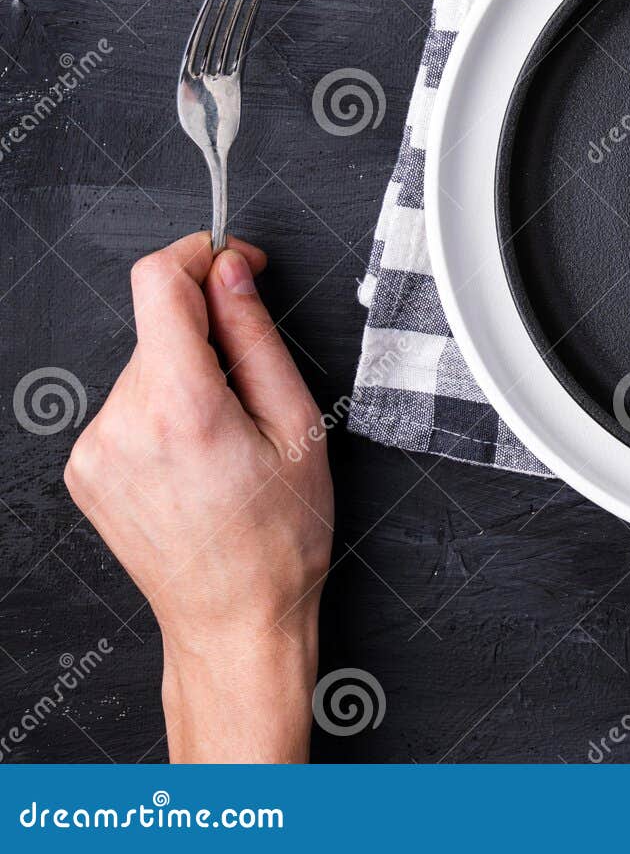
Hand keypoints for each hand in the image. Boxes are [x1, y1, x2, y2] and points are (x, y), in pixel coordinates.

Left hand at [65, 233, 332, 762]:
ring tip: (228, 440)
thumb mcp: (298, 427)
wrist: (234, 620)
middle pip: (158, 328)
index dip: (200, 256)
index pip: (159, 282)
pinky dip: (164, 411)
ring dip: (186, 377)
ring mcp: (94, 449)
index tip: (233, 264)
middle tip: (255, 388)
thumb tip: (232, 273)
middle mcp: (122, 424)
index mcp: (182, 408)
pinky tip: (197, 459)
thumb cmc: (280, 538)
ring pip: (144, 367)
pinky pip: (127, 407)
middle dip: (208, 335)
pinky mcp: (85, 468)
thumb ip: (256, 338)